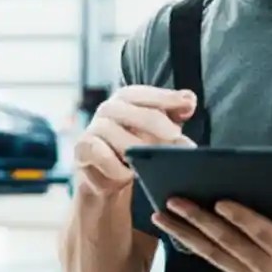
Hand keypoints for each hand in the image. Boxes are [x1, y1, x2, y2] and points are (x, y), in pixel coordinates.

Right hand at [73, 86, 196, 196]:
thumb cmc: (135, 146)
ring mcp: (93, 128)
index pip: (145, 94)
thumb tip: (189, 100)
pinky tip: (128, 176)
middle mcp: (108, 109)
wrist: (106, 177)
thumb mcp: (158, 130)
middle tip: (177, 140)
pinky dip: (117, 168)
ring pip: (117, 135)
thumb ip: (174, 113)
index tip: (188, 106)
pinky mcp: (82, 150)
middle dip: (158, 126)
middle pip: (133, 111)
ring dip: (138, 150)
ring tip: (155, 162)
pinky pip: (102, 157)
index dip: (166, 98)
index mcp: (126, 99)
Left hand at [152, 196, 271, 271]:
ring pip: (215, 254)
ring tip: (161, 215)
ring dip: (186, 235)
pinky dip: (197, 248)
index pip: (263, 235)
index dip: (242, 219)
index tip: (220, 200)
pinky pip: (219, 263)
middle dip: (198, 221)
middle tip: (173, 201)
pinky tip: (178, 233)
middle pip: (229, 243)